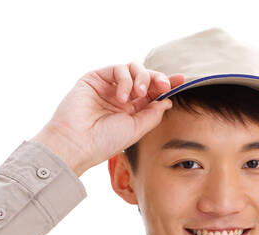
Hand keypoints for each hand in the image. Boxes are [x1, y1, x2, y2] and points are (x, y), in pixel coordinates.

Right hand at [32, 62, 184, 175]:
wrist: (78, 143)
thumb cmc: (104, 141)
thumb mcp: (136, 129)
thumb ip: (153, 114)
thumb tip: (167, 100)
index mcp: (132, 110)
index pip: (152, 92)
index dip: (166, 85)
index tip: (181, 81)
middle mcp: (121, 96)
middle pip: (145, 77)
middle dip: (157, 78)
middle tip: (163, 85)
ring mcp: (108, 86)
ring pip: (133, 68)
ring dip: (141, 78)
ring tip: (137, 95)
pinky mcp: (96, 78)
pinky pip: (118, 69)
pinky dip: (124, 80)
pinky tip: (121, 97)